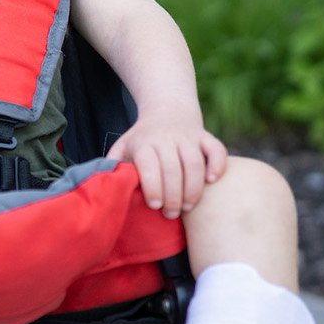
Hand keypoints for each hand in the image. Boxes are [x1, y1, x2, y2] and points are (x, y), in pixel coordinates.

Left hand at [108, 115, 228, 219]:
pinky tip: (212, 181)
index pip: (149, 165)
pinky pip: (216, 150)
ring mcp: (188, 137)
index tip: (154, 206)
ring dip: (193, 188)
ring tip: (189, 207)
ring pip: (194, 163)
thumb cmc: (142, 138)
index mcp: (144, 143)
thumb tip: (106, 188)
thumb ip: (114, 165)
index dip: (153, 187)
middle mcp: (166, 138)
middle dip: (173, 196)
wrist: (167, 110)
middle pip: (173, 169)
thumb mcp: (123, 146)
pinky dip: (217, 165)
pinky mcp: (206, 137)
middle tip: (171, 214)